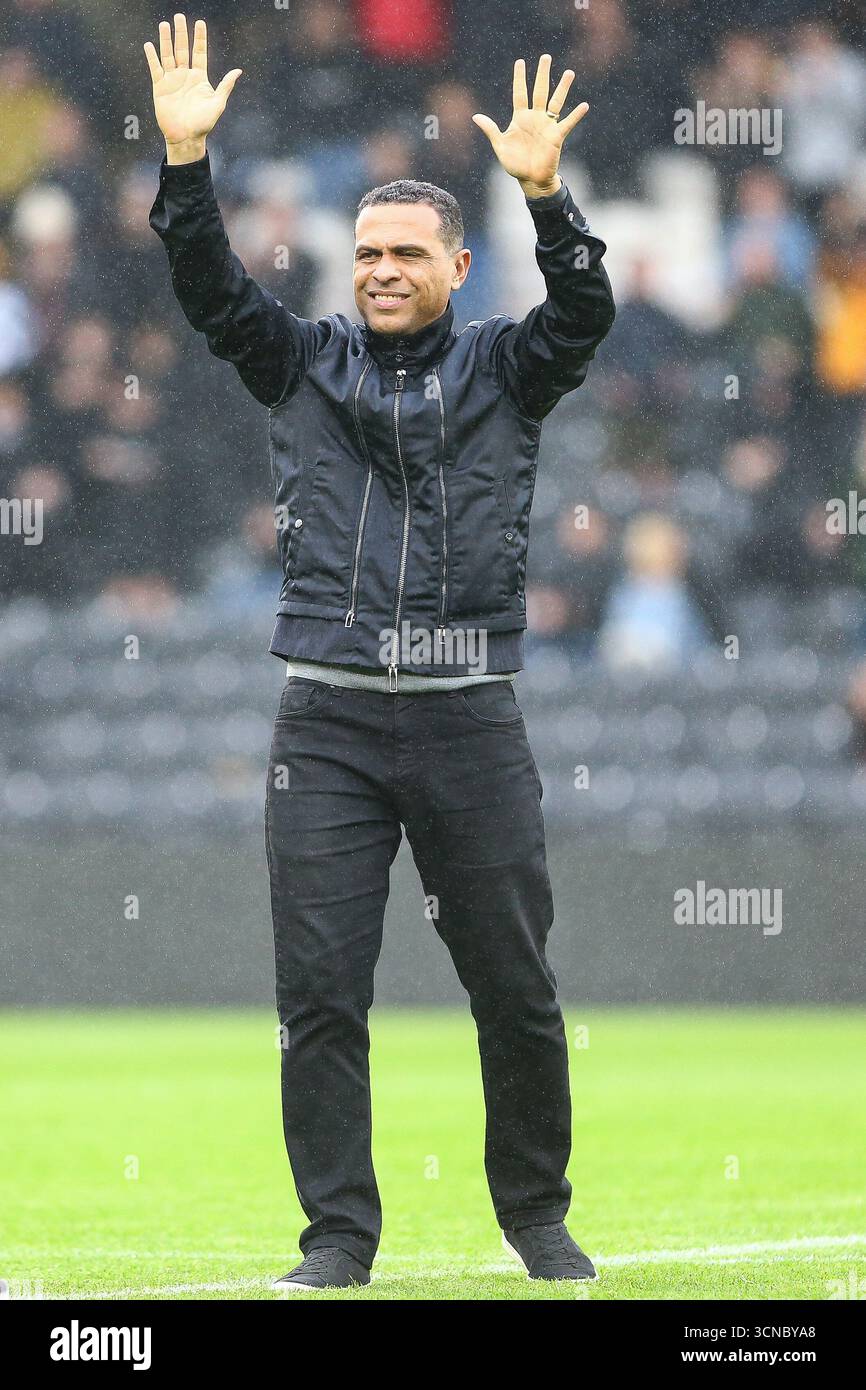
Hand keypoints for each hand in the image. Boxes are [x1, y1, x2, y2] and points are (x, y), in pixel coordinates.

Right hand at [144, 14, 241, 163]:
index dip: (199, 38)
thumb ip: (226, 86)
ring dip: (166, 40)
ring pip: (168, 55)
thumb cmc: (204, 123)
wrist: (186, 138)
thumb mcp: (218, 103)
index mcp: (199, 77)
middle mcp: (185, 75)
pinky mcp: (160, 87)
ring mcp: (172, 80)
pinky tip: (150, 44)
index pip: (199, 52)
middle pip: (182, 49)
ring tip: (165, 25)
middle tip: (179, 17)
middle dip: (181, 33)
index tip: (200, 22)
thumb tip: (238, 71)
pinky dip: (152, 57)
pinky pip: (155, 68)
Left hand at [472, 55, 588, 197]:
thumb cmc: (515, 164)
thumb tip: (475, 117)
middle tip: (546, 57)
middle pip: (539, 91)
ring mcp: (547, 125)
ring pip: (556, 102)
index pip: (520, 93)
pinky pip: (567, 123)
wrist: (530, 180)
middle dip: (542, 74)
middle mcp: (535, 117)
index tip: (520, 62)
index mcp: (520, 118)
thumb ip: (491, 130)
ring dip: (562, 88)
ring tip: (569, 73)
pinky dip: (576, 115)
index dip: (519, 78)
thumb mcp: (500, 146)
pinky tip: (584, 106)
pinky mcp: (556, 136)